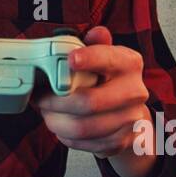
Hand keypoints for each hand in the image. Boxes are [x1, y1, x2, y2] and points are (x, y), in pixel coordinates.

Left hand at [30, 26, 158, 176]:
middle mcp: (135, 91)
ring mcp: (130, 119)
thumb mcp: (103, 56)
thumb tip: (97, 32)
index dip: (90, 59)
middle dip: (56, 102)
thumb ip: (96, 44)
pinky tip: (60, 126)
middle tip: (40, 99)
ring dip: (56, 121)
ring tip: (46, 113)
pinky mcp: (120, 142)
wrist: (127, 113)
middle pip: (89, 102)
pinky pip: (84, 143)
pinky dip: (65, 136)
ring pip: (82, 127)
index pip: (109, 59)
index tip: (70, 59)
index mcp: (129, 63)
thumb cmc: (106, 78)